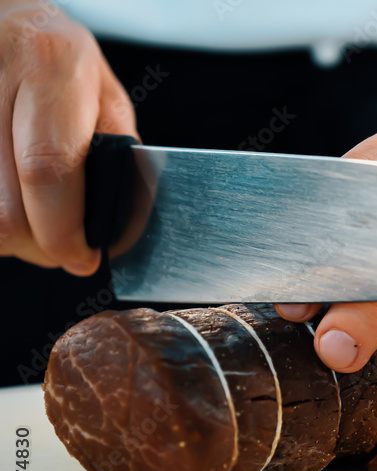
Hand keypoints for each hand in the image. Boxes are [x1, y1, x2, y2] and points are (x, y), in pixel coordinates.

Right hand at [0, 2, 136, 274]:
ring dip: (6, 237)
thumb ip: (113, 152)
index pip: (48, 167)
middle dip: (36, 245)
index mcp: (49, 64)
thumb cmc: (54, 59)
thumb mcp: (100, 91)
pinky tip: (4, 204)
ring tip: (29, 223)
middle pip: (2, 206)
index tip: (81, 257)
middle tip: (57, 248)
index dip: (63, 230)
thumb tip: (117, 225)